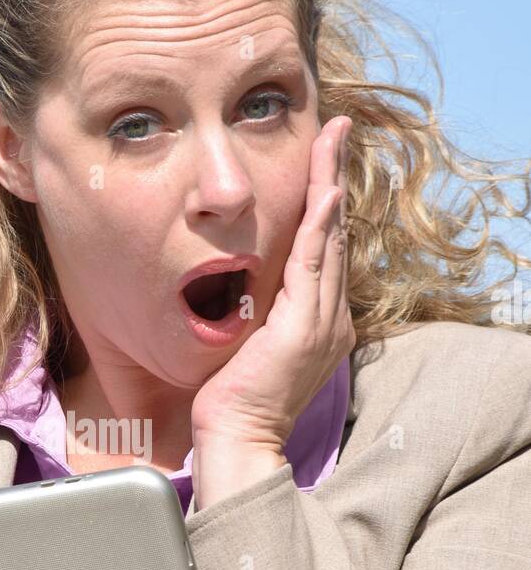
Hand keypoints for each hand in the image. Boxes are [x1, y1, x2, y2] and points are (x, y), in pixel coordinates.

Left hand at [190, 116, 354, 453]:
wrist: (238, 439)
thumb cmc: (233, 402)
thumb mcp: (247, 346)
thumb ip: (254, 314)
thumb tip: (238, 289)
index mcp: (318, 321)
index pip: (324, 248)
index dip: (326, 202)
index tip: (324, 162)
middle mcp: (329, 317)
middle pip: (336, 233)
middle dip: (334, 177)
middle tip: (337, 130)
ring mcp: (321, 322)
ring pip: (329, 240)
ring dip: (330, 184)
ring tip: (333, 140)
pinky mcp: (304, 328)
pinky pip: (314, 267)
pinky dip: (320, 228)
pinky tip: (325, 194)